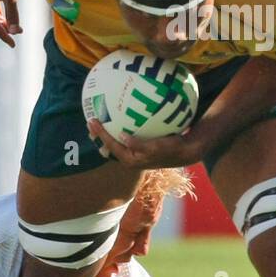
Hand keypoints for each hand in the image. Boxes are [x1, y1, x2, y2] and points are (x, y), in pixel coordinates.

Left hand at [87, 118, 204, 169]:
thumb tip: (122, 137)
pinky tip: (119, 116)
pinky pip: (125, 137)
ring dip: (107, 131)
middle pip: (109, 145)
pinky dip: (119, 128)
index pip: (111, 145)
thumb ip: (139, 144)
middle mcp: (129, 157)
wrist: (185, 152)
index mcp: (130, 160)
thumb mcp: (156, 147)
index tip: (93, 121)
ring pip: (115, 141)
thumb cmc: (171, 149)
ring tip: (98, 120)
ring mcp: (133, 153)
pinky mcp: (139, 147)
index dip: (101, 134)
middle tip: (90, 121)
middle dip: (98, 134)